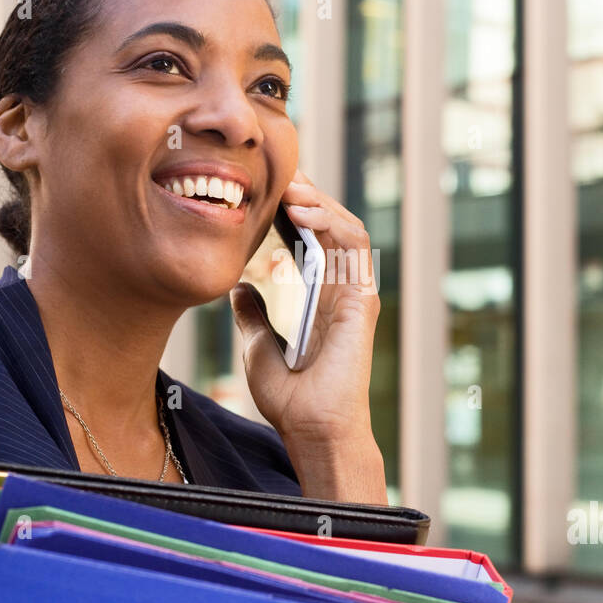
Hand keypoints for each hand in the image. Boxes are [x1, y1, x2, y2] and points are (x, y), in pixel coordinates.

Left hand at [229, 169, 386, 503]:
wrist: (311, 428)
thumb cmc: (290, 398)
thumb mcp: (257, 346)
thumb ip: (253, 314)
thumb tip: (239, 288)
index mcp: (321, 298)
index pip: (313, 241)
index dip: (294, 212)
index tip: (265, 190)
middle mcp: (342, 291)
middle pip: (331, 228)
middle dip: (307, 197)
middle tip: (277, 174)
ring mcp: (355, 293)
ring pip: (346, 229)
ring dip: (320, 203)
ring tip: (290, 185)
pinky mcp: (363, 298)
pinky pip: (355, 247)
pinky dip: (332, 222)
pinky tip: (304, 210)